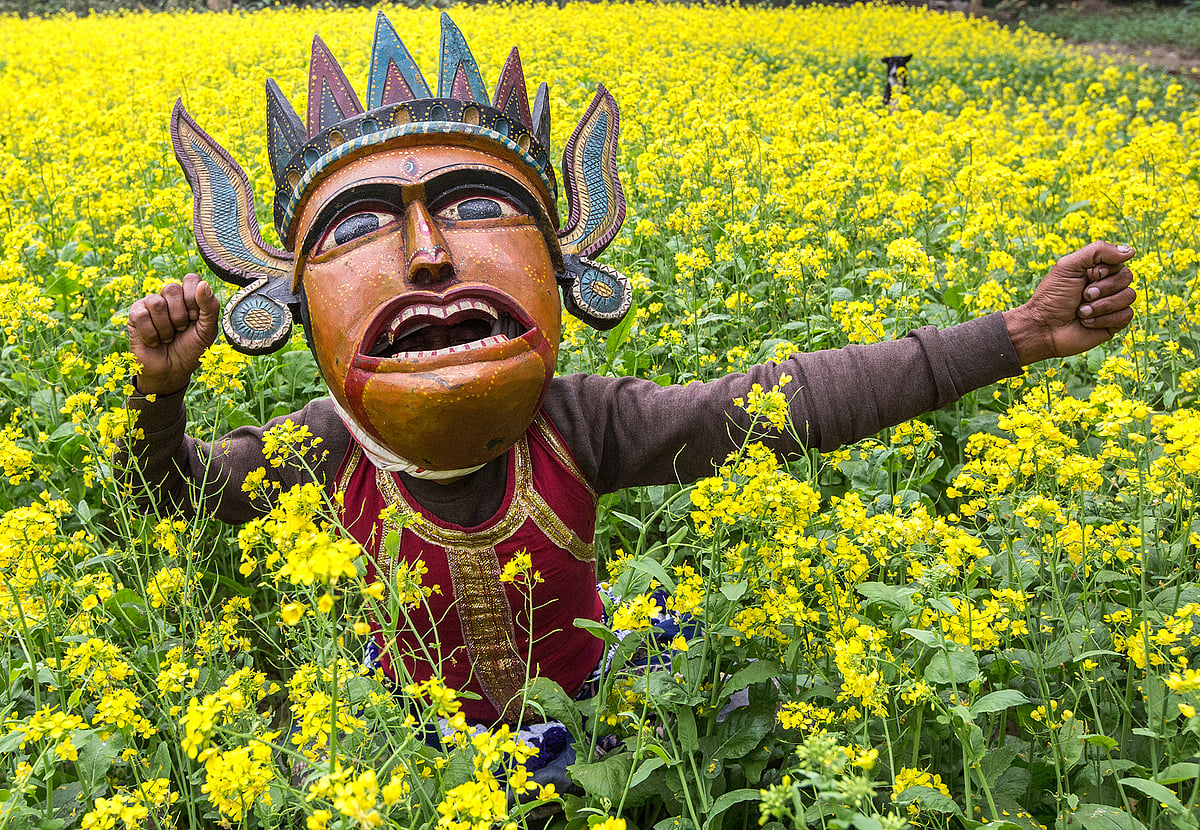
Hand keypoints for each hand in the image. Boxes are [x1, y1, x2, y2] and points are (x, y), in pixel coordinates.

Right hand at [127, 273, 220, 395]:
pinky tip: (154, 342)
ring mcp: (150, 304)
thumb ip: (210, 307)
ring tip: (168, 338)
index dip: (194, 299)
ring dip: (166, 328)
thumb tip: (204, 284)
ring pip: (156, 303)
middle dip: (180, 316)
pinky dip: (151, 334)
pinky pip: (141, 315)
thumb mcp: (207, 331)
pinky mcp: (134, 315)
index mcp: (188, 296)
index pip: (191, 279)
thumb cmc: (191, 349)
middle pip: (172, 289)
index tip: (196, 318)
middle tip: (181, 330)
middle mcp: (168, 297)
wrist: (172, 371)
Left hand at [1002, 241, 1135, 365]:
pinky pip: (1126, 316)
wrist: (1043, 328)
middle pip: (1127, 277)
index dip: (1106, 270)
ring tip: (1081, 312)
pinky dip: (1104, 319)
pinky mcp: (1114, 324)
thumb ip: (1097, 251)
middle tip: (1083, 296)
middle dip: (1102, 288)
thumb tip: (1131, 251)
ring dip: (1101, 305)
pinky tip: (1086, 322)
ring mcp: (1112, 305)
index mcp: (1096, 271)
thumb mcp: (1068, 266)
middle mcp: (1107, 287)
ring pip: (1129, 296)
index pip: (1119, 262)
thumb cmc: (1052, 296)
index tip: (1090, 275)